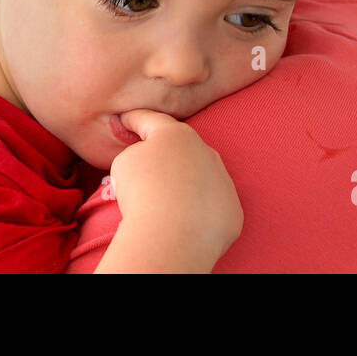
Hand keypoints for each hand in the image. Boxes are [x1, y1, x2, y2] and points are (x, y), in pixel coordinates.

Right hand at [105, 109, 242, 268]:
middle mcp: (206, 152)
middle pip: (182, 148)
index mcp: (176, 135)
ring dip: (187, 184)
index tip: (127, 121)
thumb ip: (138, 152)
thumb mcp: (125, 162)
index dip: (136, 120)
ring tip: (167, 203)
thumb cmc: (142, 193)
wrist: (171, 236)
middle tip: (148, 170)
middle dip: (167, 154)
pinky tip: (186, 222)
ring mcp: (223, 180)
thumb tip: (151, 161)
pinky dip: (200, 210)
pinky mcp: (232, 209)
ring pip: (202, 177)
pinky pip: (212, 205)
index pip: (153, 120)